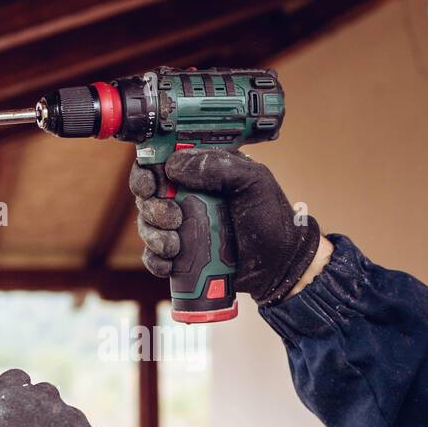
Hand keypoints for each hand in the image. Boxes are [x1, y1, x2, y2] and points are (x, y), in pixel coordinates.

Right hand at [128, 148, 322, 305]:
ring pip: (148, 226)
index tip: (152, 183)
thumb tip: (174, 165)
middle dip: (152, 207)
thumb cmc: (271, 218)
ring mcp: (183, 227)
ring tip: (176, 245)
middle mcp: (187, 197)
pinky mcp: (181, 255)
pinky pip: (154, 256)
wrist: (279, 264)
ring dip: (155, 235)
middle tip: (172, 217)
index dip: (148, 170)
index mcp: (201, 173)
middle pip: (148, 195)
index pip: (161, 162)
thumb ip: (218, 165)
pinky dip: (156, 259)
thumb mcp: (252, 181)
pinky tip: (171, 262)